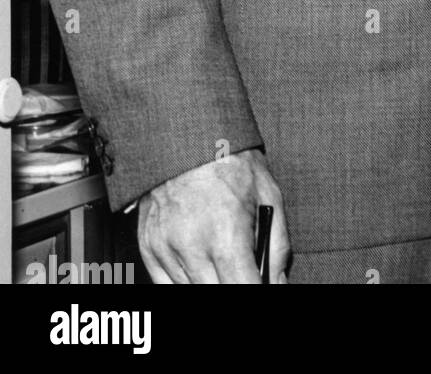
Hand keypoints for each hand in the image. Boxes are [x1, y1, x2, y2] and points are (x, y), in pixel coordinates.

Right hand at [137, 148, 289, 284]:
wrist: (188, 137)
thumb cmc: (233, 163)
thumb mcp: (270, 196)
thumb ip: (277, 247)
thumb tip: (279, 283)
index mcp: (227, 234)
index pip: (242, 290)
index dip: (255, 292)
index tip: (259, 286)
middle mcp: (192, 246)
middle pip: (215, 296)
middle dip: (233, 286)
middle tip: (241, 272)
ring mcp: (166, 249)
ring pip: (190, 293)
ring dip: (209, 284)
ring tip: (221, 260)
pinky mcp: (148, 247)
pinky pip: (164, 286)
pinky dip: (184, 283)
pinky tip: (199, 266)